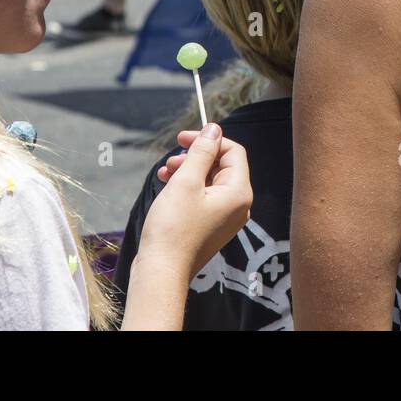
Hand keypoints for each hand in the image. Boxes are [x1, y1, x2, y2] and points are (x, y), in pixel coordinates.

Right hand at [140, 124, 251, 276]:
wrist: (161, 271)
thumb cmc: (173, 228)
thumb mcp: (186, 181)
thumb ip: (202, 152)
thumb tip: (214, 129)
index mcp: (239, 192)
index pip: (233, 151)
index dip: (208, 140)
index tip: (182, 138)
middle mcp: (238, 205)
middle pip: (222, 165)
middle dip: (195, 157)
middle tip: (171, 159)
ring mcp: (226, 217)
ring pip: (210, 180)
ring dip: (188, 170)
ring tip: (165, 173)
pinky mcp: (212, 226)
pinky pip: (204, 196)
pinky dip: (187, 187)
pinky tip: (167, 185)